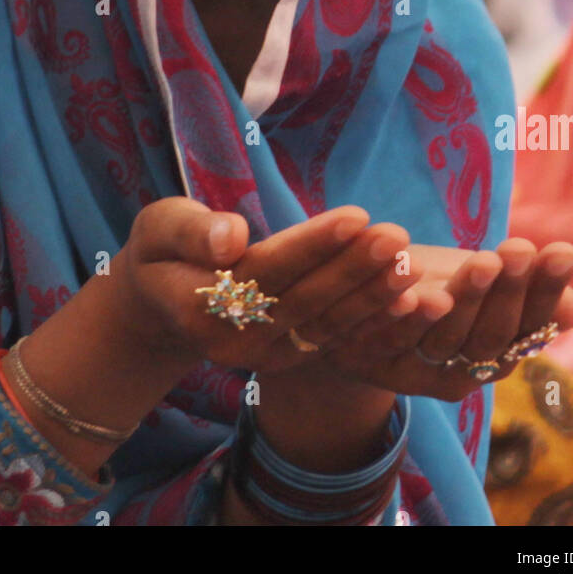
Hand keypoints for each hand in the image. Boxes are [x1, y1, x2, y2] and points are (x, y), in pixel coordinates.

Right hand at [115, 197, 423, 374]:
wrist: (161, 302)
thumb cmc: (162, 249)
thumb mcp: (160, 227)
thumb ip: (191, 231)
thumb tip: (230, 237)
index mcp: (203, 307)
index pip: (268, 271)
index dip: (313, 245)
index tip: (357, 217)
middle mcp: (237, 340)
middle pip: (305, 301)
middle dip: (355, 269)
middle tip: (398, 236)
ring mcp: (265, 355)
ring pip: (327, 324)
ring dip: (373, 297)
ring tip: (412, 263)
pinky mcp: (288, 357)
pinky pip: (335, 339)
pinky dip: (374, 321)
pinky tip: (410, 299)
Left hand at [312, 237, 572, 402]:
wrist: (358, 320)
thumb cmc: (440, 291)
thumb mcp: (484, 285)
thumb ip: (523, 293)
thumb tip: (570, 307)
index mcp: (497, 356)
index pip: (529, 326)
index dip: (545, 291)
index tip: (560, 250)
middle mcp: (460, 373)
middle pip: (489, 337)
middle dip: (508, 292)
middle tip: (520, 250)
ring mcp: (414, 370)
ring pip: (444, 338)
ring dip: (465, 300)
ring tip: (484, 262)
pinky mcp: (370, 359)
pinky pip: (389, 337)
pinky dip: (404, 311)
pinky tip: (414, 280)